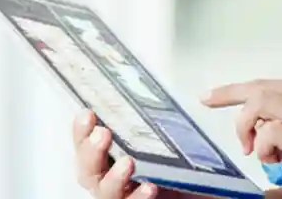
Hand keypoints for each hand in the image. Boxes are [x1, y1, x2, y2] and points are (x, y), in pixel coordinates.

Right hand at [72, 111, 195, 198]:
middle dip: (91, 152)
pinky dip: (138, 198)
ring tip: (127, 163)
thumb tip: (190, 94)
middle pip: (88, 170)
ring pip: (107, 192)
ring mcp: (124, 196)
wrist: (200, 187)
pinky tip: (149, 187)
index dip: (81, 129)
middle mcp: (110, 177)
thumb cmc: (181, 159)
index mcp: (110, 154)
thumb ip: (177, 114)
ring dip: (114, 178)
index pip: (87, 142)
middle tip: (103, 134)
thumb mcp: (176, 132)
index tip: (88, 113)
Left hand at [200, 78, 281, 198]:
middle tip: (236, 140)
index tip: (210, 97)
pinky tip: (278, 161)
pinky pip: (270, 135)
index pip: (265, 83)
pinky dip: (263, 149)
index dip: (233, 90)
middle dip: (233, 109)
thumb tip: (260, 123)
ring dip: (250, 132)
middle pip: (258, 90)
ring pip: (260, 106)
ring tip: (261, 154)